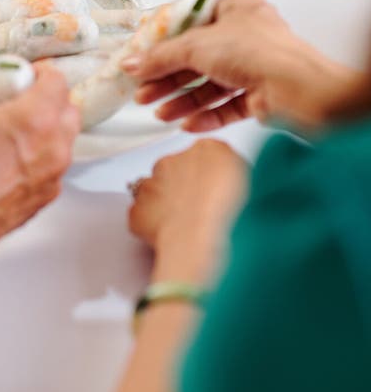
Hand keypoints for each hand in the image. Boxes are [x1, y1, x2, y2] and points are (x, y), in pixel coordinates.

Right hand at [0, 62, 79, 269]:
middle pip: (67, 109)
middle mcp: (54, 148)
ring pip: (60, 140)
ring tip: (3, 131)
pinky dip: (33, 157)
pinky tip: (1, 160)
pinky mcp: (40, 201)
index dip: (36, 71)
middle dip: (44, 99)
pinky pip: (47, 167)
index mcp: (38, 118)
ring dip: (41, 129)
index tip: (15, 76)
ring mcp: (51, 178)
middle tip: (11, 100)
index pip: (57, 79)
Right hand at [123, 0, 361, 131]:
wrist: (296, 88)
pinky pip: (227, 105)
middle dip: (169, 78)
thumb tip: (132, 63)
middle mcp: (248, 35)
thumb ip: (161, 57)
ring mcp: (256, 66)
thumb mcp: (195, 46)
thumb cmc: (256, 51)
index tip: (142, 55)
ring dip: (183, 100)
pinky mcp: (261, 95)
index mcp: (237, 8)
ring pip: (210, 84)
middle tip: (143, 91)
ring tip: (160, 113)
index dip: (164, 40)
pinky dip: (206, 114)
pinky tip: (187, 124)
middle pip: (197, 58)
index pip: (192, 22)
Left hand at [130, 140, 246, 280]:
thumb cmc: (231, 217)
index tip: (216, 192)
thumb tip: (234, 180)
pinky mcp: (138, 209)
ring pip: (156, 189)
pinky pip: (143, 214)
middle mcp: (175, 159)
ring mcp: (152, 183)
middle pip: (178, 168)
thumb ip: (237, 175)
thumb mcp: (254, 185)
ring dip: (166, 202)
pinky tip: (169, 236)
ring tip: (186, 226)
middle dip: (185, 186)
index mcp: (207, 149)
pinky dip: (151, 224)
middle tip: (200, 210)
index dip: (211, 176)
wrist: (204, 241)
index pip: (206, 155)